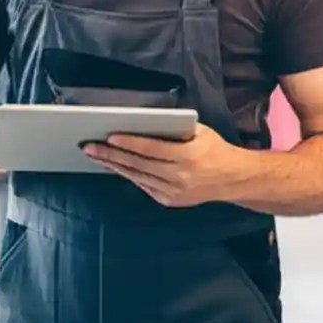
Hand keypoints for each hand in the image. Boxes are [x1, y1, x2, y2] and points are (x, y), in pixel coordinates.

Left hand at [82, 123, 242, 207]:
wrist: (233, 179)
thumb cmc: (214, 149)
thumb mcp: (200, 132)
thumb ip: (174, 129)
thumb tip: (143, 122)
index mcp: (188, 156)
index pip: (152, 148)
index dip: (130, 142)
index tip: (110, 135)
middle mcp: (180, 176)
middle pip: (138, 164)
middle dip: (111, 154)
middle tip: (89, 146)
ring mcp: (174, 192)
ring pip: (137, 177)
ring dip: (114, 165)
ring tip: (95, 155)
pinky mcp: (170, 201)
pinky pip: (143, 186)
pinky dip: (128, 175)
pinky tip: (114, 165)